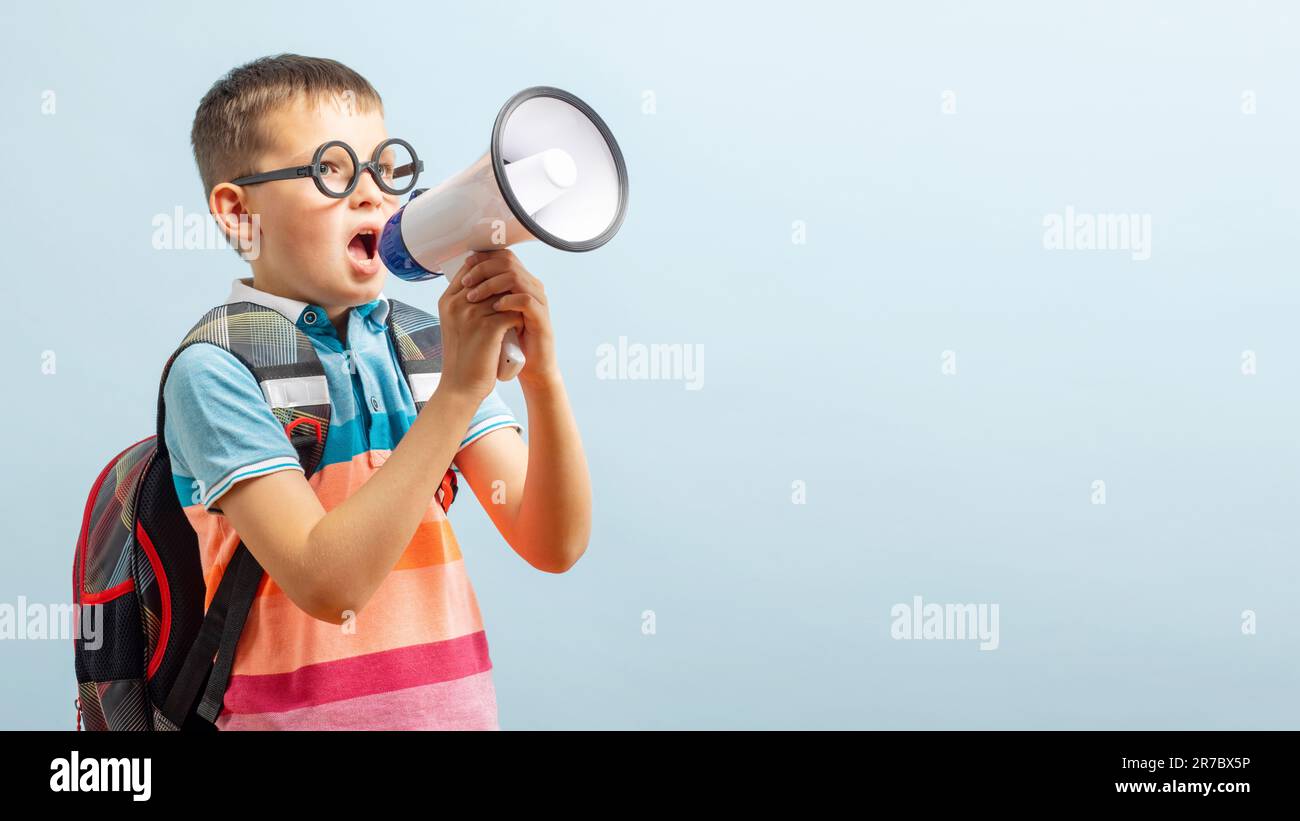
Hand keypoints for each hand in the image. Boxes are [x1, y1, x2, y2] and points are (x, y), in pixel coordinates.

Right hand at [436, 254, 523, 400]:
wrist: (461, 386)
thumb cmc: (462, 356)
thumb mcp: (456, 324)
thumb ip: (465, 303)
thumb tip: (486, 283)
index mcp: (448, 301)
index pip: (471, 269)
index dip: (490, 271)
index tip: (504, 280)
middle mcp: (457, 304)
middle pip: (489, 278)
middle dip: (507, 285)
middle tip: (518, 296)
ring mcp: (472, 315)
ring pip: (504, 294)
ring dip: (515, 302)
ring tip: (520, 313)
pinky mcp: (488, 328)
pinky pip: (511, 313)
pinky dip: (519, 319)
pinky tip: (521, 327)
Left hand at [460, 249, 559, 387]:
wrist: (531, 368)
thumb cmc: (511, 341)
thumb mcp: (494, 314)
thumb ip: (486, 296)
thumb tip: (461, 279)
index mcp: (521, 283)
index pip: (504, 257)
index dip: (483, 258)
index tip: (466, 267)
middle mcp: (532, 287)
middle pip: (508, 262)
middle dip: (483, 269)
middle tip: (466, 283)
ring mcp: (538, 301)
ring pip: (515, 277)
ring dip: (490, 285)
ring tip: (474, 298)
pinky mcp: (541, 318)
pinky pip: (525, 300)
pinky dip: (507, 301)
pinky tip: (494, 309)